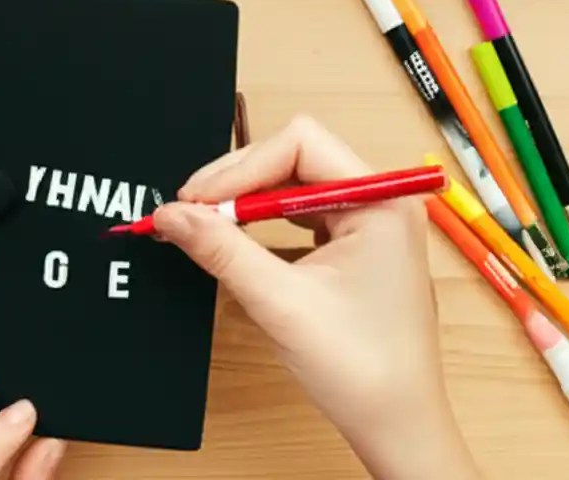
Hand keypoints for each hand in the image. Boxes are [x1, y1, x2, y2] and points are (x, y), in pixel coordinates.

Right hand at [155, 117, 477, 478]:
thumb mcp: (279, 302)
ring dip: (246, 201)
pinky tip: (235, 242)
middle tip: (189, 213)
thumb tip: (170, 215)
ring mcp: (370, 224)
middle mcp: (380, 201)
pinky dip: (262, 223)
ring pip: (293, 184)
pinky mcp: (356, 247)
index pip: (299, 143)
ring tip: (206, 226)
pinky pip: (300, 215)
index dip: (240, 167)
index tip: (196, 201)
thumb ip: (222, 250)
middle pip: (293, 157)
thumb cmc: (362, 368)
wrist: (398, 426)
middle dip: (236, 183)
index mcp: (380, 201)